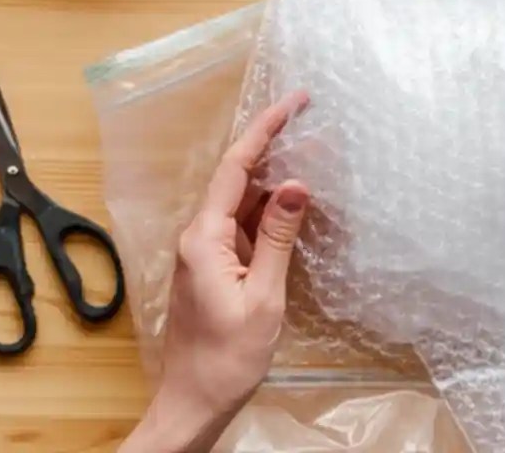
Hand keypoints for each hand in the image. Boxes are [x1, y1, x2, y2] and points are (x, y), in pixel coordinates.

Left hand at [121, 92, 310, 452]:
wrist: (193, 403)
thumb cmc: (227, 359)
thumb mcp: (264, 297)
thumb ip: (279, 238)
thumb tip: (296, 186)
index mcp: (204, 238)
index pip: (236, 168)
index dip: (264, 130)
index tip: (293, 102)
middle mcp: (199, 237)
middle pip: (238, 178)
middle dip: (272, 145)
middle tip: (309, 116)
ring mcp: (205, 252)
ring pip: (242, 202)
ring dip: (275, 180)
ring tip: (311, 152)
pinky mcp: (214, 268)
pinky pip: (243, 227)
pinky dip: (270, 212)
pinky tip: (295, 204)